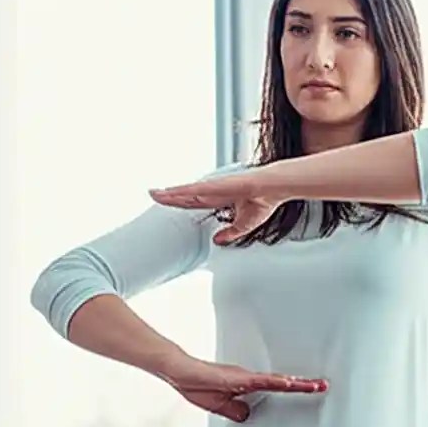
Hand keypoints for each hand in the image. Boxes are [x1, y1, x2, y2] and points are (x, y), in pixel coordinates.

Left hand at [149, 170, 285, 244]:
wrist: (274, 189)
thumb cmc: (263, 200)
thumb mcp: (243, 224)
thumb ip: (230, 232)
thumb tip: (217, 241)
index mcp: (219, 198)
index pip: (193, 201)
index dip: (179, 202)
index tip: (167, 201)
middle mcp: (213, 192)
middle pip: (185, 195)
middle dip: (168, 197)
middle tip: (153, 195)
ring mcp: (213, 188)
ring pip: (186, 191)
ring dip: (169, 193)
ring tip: (154, 193)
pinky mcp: (216, 186)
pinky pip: (194, 189)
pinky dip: (180, 191)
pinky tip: (169, 192)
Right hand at [158, 355, 326, 421]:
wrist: (181, 373)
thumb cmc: (197, 386)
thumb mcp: (220, 406)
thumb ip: (236, 410)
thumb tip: (249, 415)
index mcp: (246, 385)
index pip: (276, 388)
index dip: (294, 388)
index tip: (312, 388)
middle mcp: (249, 378)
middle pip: (282, 382)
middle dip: (303, 385)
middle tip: (324, 385)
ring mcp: (244, 377)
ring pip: (276, 380)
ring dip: (295, 383)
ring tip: (315, 385)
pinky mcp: (237, 378)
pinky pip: (261, 381)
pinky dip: (276, 382)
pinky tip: (288, 383)